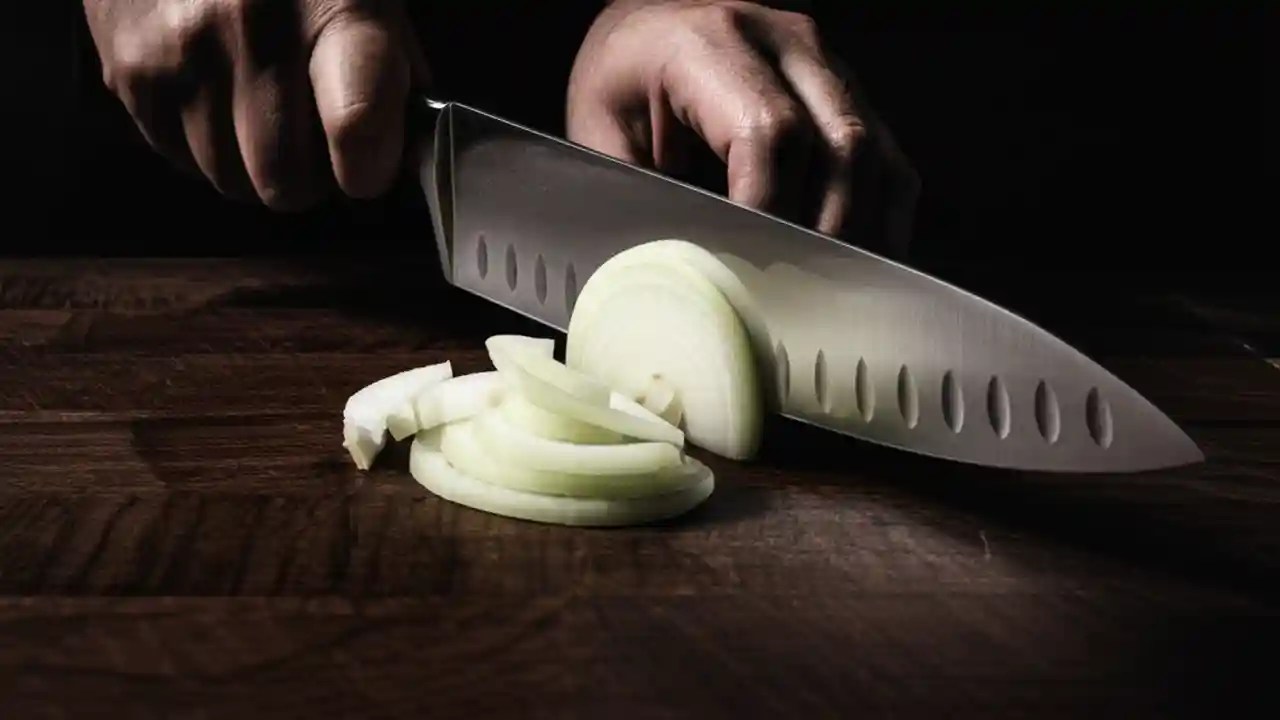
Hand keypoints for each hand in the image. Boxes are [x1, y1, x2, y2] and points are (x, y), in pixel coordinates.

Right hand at [82, 0, 427, 209]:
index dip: (370, 168)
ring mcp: (181, 51)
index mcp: (334, 4)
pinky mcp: (130, 72)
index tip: (370, 166)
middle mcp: (252, 28)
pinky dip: (210, 150)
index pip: (357, 124)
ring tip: (264, 115)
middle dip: (310, 179)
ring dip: (257, 170)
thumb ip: (394, 71)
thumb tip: (402, 150)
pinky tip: (220, 100)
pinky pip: (184, 163)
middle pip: (287, 179)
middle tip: (315, 144)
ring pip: (233, 181)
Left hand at [566, 0, 919, 256]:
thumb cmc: (621, 84)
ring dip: (858, 227)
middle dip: (822, 228)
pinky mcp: (844, 88)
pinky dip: (880, 213)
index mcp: (706, 43)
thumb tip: (673, 271)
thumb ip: (637, 194)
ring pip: (870, 151)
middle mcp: (777, 39)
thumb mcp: (602, 134)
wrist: (646, 32)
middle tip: (795, 288)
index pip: (767, 129)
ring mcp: (821, 61)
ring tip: (829, 283)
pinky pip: (884, 155)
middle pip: (836, 141)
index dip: (769, 206)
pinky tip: (859, 258)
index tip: (754, 264)